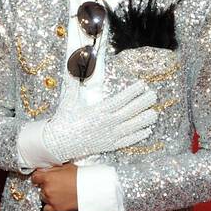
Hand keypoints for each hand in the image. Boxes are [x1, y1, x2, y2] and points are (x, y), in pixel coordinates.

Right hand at [22, 80, 157, 165]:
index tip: (142, 85)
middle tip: (154, 95)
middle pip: (130, 112)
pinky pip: (127, 140)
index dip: (133, 92)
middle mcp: (106, 123)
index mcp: (98, 111)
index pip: (120, 99)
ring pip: (132, 127)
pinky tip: (146, 131)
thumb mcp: (69, 100)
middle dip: (143, 103)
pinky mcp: (108, 145)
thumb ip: (74, 82)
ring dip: (144, 120)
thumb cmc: (63, 120)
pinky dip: (138, 136)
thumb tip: (74, 65)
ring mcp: (109, 135)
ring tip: (154, 113)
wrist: (56, 143)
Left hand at [30, 164, 77, 210]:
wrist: (90, 189)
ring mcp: (51, 199)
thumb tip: (47, 169)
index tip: (40, 177)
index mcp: (48, 177)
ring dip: (48, 194)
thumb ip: (53, 169)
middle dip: (46, 185)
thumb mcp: (66, 167)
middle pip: (40, 187)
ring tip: (59, 191)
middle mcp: (47, 189)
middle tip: (56, 184)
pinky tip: (55, 201)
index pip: (35, 177)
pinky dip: (49, 205)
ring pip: (43, 197)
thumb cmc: (81, 177)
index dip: (38, 177)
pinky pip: (46, 209)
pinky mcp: (56, 208)